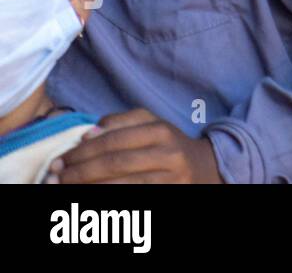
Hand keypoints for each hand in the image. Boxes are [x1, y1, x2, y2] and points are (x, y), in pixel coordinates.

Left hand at [46, 109, 222, 183]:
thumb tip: (88, 134)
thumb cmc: (170, 144)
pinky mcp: (168, 195)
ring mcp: (170, 178)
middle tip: (55, 175)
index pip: (115, 140)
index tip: (61, 158)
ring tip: (64, 187)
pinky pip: (130, 198)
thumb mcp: (153, 124)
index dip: (83, 150)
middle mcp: (169, 154)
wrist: (206, 168)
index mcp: (162, 131)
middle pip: (115, 163)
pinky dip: (105, 198)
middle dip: (80, 171)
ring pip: (120, 184)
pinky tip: (87, 197)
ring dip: (87, 187)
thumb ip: (122, 122)